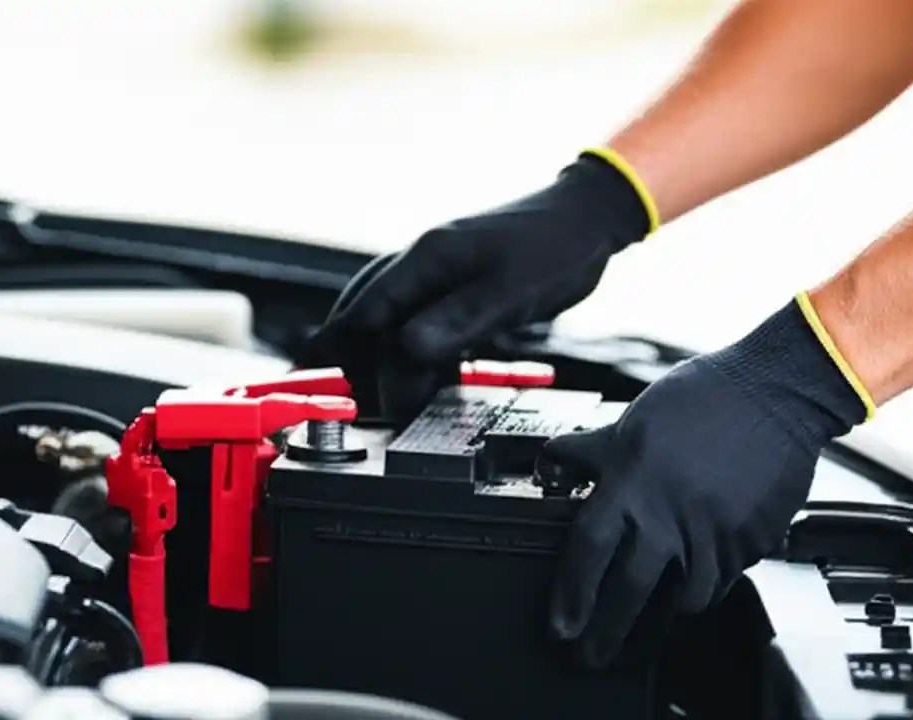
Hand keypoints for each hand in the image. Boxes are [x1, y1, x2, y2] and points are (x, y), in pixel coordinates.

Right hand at [305, 151, 655, 370]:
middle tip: (345, 398)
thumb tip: (405, 350)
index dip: (341, 350)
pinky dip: (412, 351)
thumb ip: (456, 321)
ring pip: (389, 320)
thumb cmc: (554, 248)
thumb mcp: (508, 291)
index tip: (325, 384)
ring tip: (375, 397)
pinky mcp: (457, 288)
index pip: (366, 312)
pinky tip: (416, 376)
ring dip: (379, 357)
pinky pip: (419, 322)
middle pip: (365, 315)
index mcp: (424, 260)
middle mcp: (421, 265)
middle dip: (349, 356)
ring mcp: (437, 275)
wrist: (588, 217)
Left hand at [543, 298, 867, 668]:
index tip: (561, 625)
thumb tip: (551, 469)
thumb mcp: (630, 421)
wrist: (775, 391)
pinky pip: (723, 580)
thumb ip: (591, 455)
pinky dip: (702, 590)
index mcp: (632, 478)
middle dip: (606, 633)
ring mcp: (714, 530)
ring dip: (658, 620)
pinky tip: (689, 590)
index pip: (589, 546)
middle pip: (629, 588)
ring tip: (640, 631)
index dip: (571, 592)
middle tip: (590, 656)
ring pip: (682, 598)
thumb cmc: (701, 398)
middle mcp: (670, 511)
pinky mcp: (751, 540)